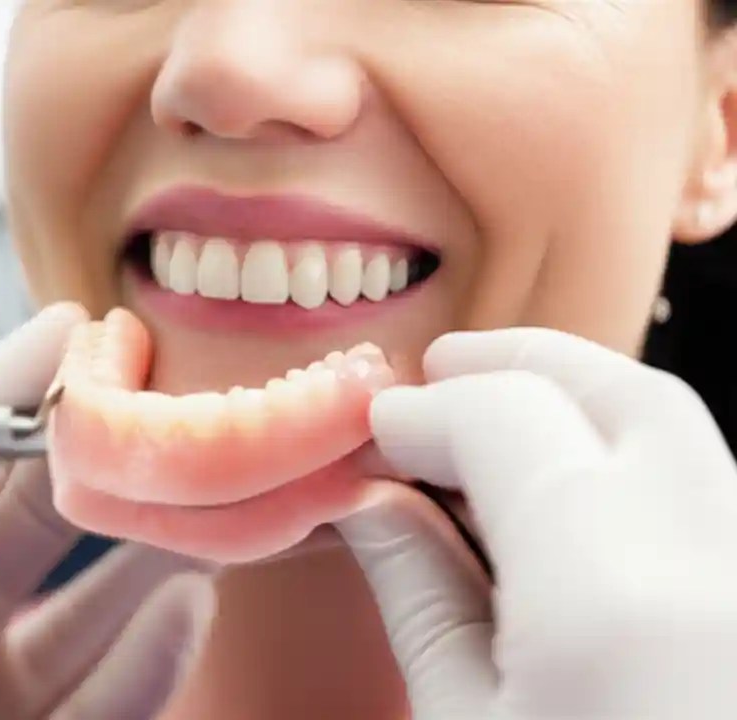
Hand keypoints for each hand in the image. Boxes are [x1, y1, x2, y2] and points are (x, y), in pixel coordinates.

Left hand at [0, 303, 215, 719]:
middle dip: (99, 461)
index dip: (12, 395)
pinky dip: (153, 657)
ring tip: (198, 499)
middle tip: (159, 406)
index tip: (73, 334)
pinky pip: (106, 705)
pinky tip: (182, 605)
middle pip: (39, 520)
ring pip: (95, 608)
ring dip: (153, 552)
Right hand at [335, 327, 736, 718]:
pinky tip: (565, 515)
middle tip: (444, 372)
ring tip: (494, 445)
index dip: (425, 410)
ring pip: (683, 444)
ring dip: (586, 414)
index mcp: (611, 598)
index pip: (510, 420)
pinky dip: (631, 476)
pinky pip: (708, 505)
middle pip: (632, 399)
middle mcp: (718, 573)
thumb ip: (422, 602)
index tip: (372, 430)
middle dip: (528, 365)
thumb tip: (374, 505)